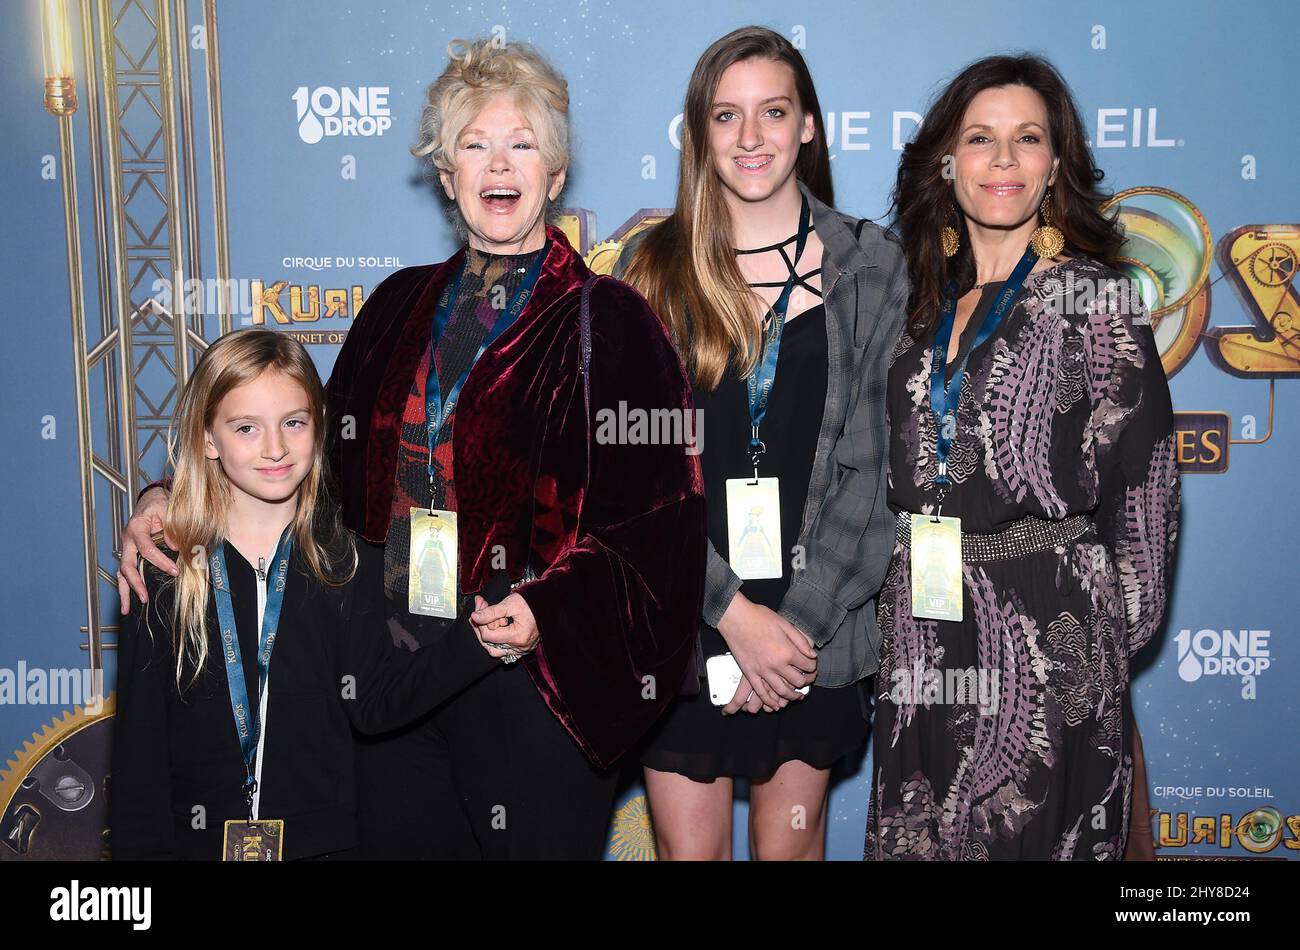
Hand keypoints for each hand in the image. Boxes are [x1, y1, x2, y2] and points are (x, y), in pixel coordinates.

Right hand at [117, 486, 178, 612]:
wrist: (151, 499)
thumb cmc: (160, 504)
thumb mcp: (168, 510)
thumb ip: (171, 528)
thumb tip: (175, 547)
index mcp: (137, 527)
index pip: (146, 549)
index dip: (160, 562)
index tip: (174, 571)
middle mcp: (127, 539)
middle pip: (126, 565)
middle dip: (135, 583)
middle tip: (144, 598)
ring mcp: (126, 547)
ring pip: (121, 572)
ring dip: (124, 591)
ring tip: (127, 609)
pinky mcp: (129, 553)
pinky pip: (125, 572)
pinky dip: (126, 586)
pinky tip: (128, 601)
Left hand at [469, 591, 539, 658]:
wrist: (549, 603)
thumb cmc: (533, 601)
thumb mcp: (511, 603)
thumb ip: (491, 611)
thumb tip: (474, 616)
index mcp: (518, 636)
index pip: (488, 636)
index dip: (481, 622)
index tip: (481, 606)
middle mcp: (521, 647)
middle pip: (490, 644)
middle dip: (482, 627)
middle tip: (481, 611)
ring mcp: (523, 649)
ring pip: (496, 650)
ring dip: (489, 636)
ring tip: (489, 620)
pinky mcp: (524, 648)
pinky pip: (505, 651)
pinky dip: (498, 642)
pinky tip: (497, 629)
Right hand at [717, 592, 815, 713]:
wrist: (735, 618)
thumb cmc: (760, 617)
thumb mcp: (785, 624)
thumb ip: (800, 641)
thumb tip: (812, 654)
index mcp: (787, 652)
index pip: (807, 666)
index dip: (813, 666)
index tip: (812, 665)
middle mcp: (776, 665)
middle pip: (797, 681)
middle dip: (806, 681)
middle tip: (808, 680)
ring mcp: (762, 671)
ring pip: (781, 691)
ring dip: (792, 696)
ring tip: (797, 696)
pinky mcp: (749, 673)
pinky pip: (761, 692)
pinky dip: (770, 701)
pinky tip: (776, 704)